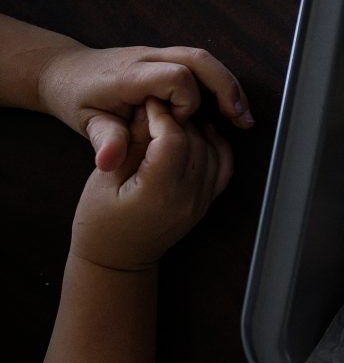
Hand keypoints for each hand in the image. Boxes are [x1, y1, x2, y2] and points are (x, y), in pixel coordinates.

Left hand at [39, 44, 252, 171]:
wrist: (65, 71)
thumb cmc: (76, 98)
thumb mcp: (85, 122)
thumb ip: (103, 140)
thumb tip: (109, 164)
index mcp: (130, 74)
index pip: (176, 77)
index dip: (186, 104)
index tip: (176, 127)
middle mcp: (150, 57)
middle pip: (201, 60)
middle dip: (226, 89)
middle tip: (240, 119)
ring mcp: (160, 55)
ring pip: (206, 61)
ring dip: (228, 86)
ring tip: (241, 117)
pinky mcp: (167, 60)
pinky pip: (201, 66)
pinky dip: (219, 85)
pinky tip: (228, 108)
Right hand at [69, 98, 233, 271]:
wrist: (119, 258)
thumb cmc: (101, 221)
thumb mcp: (106, 178)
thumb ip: (131, 144)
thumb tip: (149, 110)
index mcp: (158, 193)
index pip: (174, 140)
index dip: (162, 116)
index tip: (148, 104)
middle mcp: (188, 198)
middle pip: (197, 143)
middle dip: (179, 119)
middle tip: (160, 106)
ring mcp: (202, 202)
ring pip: (214, 152)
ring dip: (197, 130)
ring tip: (173, 119)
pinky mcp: (207, 202)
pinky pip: (224, 167)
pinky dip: (217, 146)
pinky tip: (201, 132)